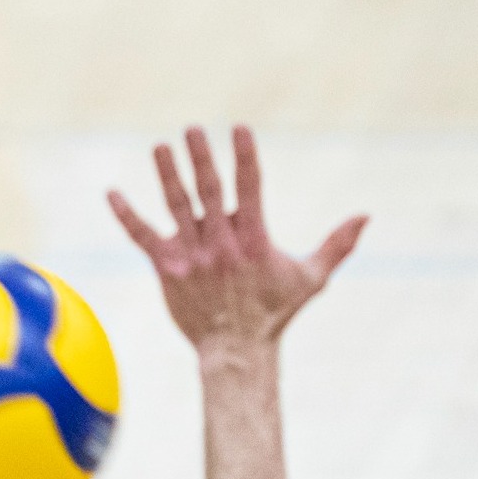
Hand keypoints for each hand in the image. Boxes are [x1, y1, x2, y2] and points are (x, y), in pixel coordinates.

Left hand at [107, 125, 366, 356]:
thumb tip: (366, 216)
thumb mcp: (311, 279)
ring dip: (166, 175)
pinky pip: (142, 237)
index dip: (244, 157)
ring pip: (175, 207)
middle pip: (208, 191)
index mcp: (254, 239)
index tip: (238, 128)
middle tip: (192, 128)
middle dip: (201, 158)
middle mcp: (220, 243)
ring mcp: (192, 256)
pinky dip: (126, 215)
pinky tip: (111, 193)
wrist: (236, 350)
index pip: (250, 188)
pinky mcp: (168, 270)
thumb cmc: (275, 313)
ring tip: (159, 147)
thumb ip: (336, 245)